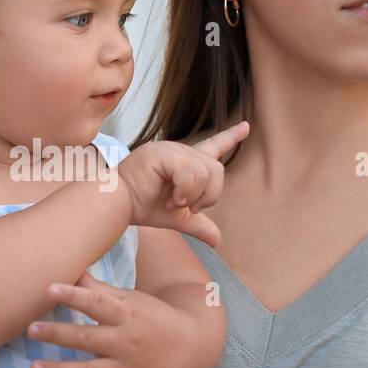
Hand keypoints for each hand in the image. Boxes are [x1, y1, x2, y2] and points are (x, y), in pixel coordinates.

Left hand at [25, 271, 187, 367]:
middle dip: (58, 335)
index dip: (74, 297)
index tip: (50, 289)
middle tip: (31, 329)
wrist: (188, 347)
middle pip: (88, 339)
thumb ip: (98, 290)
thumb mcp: (130, 298)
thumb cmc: (151, 317)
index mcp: (126, 314)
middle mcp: (126, 343)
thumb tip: (69, 268)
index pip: (98, 304)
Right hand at [117, 121, 248, 245]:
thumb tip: (217, 241)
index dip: (231, 137)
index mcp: (186, 162)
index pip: (214, 146)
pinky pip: (188, 172)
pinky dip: (184, 190)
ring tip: (173, 201)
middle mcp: (181, 151)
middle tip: (187, 206)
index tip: (246, 127)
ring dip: (193, 195)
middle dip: (209, 194)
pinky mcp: (162, 154)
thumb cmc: (143, 207)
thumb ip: (199, 224)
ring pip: (204, 172)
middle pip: (217, 168)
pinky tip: (170, 197)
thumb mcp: (178, 217)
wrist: (120, 206)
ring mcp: (171, 150)